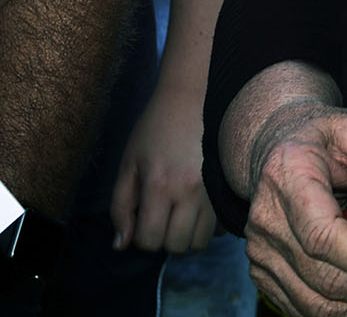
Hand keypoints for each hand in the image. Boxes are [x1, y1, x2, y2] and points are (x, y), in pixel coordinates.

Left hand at [110, 85, 215, 254]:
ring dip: (185, 236)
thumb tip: (120, 245)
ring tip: (178, 215)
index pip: (149, 240)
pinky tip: (197, 210)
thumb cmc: (154, 130)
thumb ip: (121, 206)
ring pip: (200, 243)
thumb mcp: (128, 164)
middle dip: (163, 238)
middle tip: (159, 216)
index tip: (141, 217)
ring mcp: (213, 193)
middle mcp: (189, 193)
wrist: (191, 100)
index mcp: (159, 185)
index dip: (140, 235)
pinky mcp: (226, 190)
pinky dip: (206, 227)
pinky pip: (219, 230)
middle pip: (176, 246)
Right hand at [243, 100, 346, 316]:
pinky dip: (344, 314)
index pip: (324, 237)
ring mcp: (262, 252)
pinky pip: (305, 309)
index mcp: (289, 177)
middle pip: (324, 278)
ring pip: (316, 304)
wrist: (279, 145)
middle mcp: (268, 219)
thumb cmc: (321, 138)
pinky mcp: (265, 273)